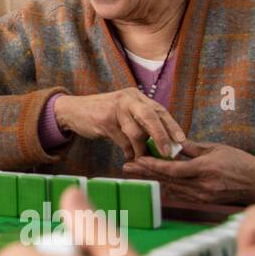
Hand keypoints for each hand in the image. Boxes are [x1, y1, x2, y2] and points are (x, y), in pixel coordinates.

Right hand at [53, 88, 185, 160]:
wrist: (72, 110)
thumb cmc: (102, 114)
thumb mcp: (124, 113)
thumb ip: (140, 123)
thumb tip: (162, 144)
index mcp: (135, 96)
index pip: (159, 110)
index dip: (172, 126)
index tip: (182, 141)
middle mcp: (127, 99)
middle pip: (151, 116)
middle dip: (162, 136)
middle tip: (167, 153)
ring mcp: (115, 109)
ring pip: (136, 132)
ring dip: (141, 150)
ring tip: (142, 159)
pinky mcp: (104, 120)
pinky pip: (122, 140)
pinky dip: (127, 151)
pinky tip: (127, 157)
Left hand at [123, 141, 254, 205]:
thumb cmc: (240, 162)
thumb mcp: (216, 149)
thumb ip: (192, 148)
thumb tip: (172, 142)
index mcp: (205, 169)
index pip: (173, 169)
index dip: (154, 165)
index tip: (138, 159)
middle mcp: (202, 186)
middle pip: (167, 180)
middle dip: (145, 173)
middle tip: (126, 167)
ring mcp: (203, 196)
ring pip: (171, 188)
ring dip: (152, 180)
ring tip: (134, 173)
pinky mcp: (204, 201)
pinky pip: (180, 193)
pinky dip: (166, 186)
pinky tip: (153, 181)